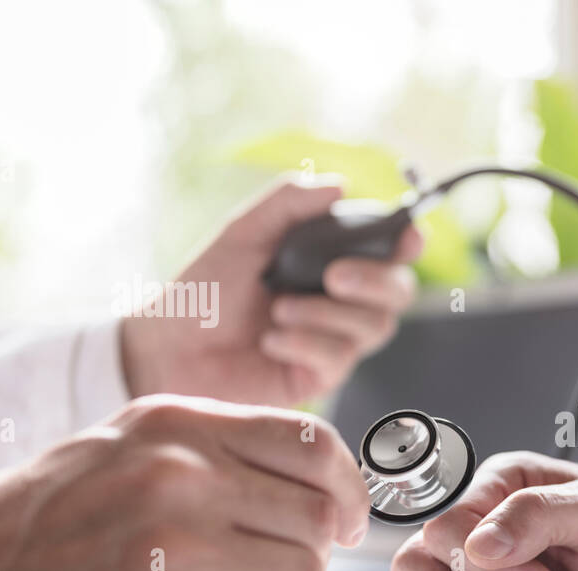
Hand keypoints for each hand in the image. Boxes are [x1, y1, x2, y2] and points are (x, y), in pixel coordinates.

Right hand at [0, 395, 368, 570]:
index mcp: (177, 427)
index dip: (349, 490)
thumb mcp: (133, 447)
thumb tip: (329, 480)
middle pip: (318, 523)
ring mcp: (172, 556)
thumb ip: (226, 451)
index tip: (346, 519)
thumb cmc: (53, 520)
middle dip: (305, 552)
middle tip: (261, 565)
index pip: (314, 447)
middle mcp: (179, 481)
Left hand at [120, 178, 422, 405]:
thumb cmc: (206, 288)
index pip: (390, 252)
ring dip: (325, 315)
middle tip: (332, 275)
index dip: (407, 242)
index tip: (407, 236)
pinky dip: (305, 343)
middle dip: (374, 281)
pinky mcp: (320, 377)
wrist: (169, 345)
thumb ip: (289, 202)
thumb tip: (340, 185)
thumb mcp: (245, 231)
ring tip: (277, 310)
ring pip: (374, 327)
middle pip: (399, 293)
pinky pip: (339, 359)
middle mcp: (342, 302)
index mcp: (332, 261)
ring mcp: (335, 341)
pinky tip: (271, 341)